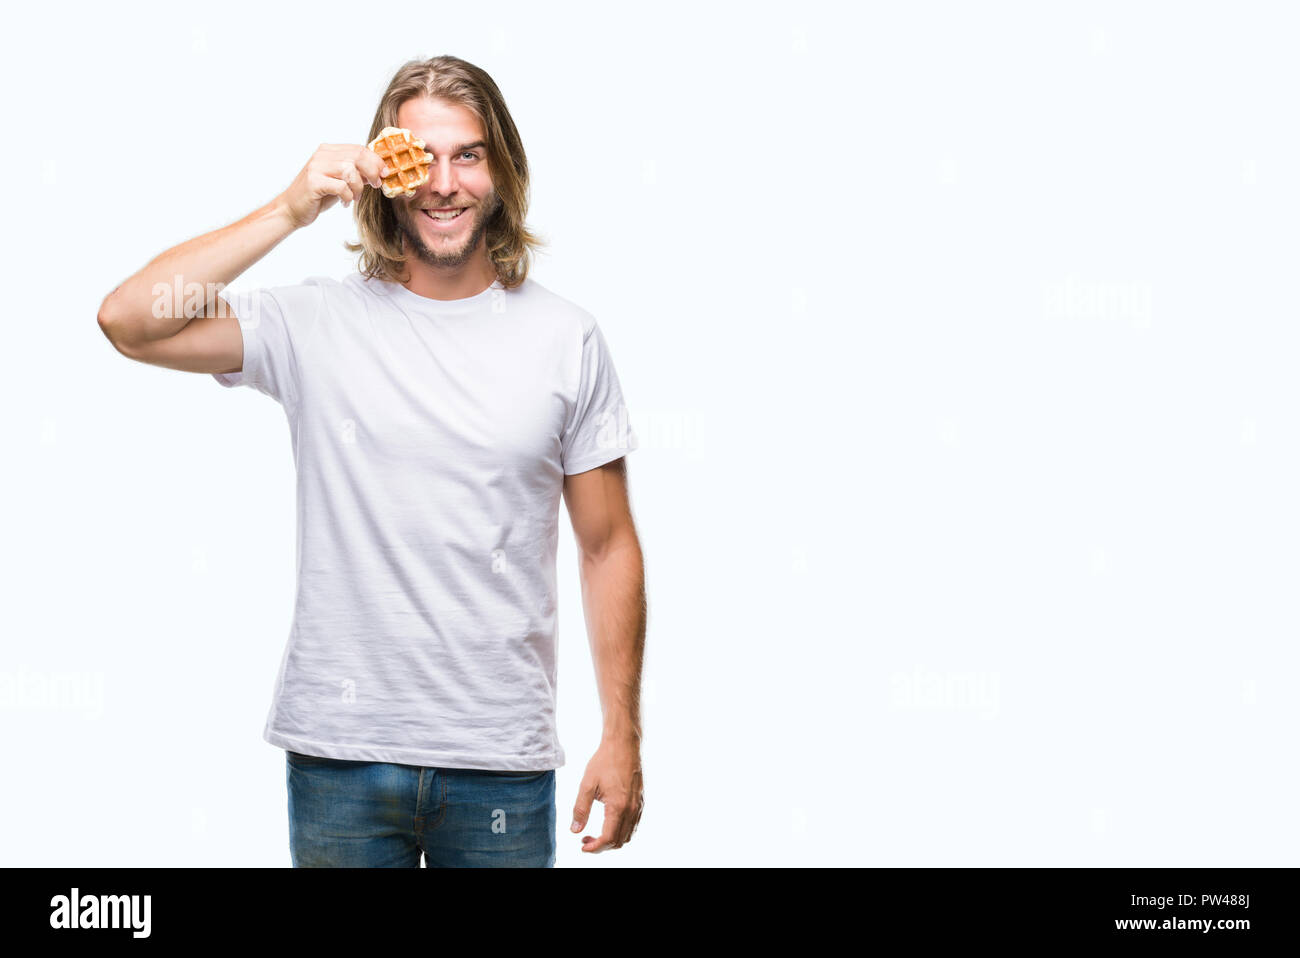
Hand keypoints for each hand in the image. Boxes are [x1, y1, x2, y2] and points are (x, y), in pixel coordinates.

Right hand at [274, 143, 389, 228]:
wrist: (292, 209)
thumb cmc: (318, 196)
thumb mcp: (341, 181)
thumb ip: (356, 174)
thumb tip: (379, 171)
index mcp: (328, 151)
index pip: (358, 149)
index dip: (376, 160)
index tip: (384, 173)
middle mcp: (322, 155)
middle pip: (357, 156)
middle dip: (372, 171)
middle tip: (376, 185)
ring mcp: (316, 167)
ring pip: (350, 170)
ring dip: (358, 187)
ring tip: (355, 198)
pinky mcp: (314, 182)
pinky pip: (341, 186)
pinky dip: (348, 196)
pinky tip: (344, 202)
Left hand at [570, 737, 643, 852]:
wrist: (623, 744)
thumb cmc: (604, 761)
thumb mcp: (587, 784)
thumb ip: (580, 809)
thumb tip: (575, 830)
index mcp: (617, 806)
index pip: (608, 838)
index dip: (594, 847)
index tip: (582, 846)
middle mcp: (631, 809)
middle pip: (619, 841)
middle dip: (601, 846)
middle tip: (586, 839)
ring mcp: (638, 805)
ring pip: (628, 835)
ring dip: (612, 840)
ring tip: (596, 834)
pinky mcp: (640, 801)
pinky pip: (633, 825)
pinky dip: (621, 831)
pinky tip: (609, 823)